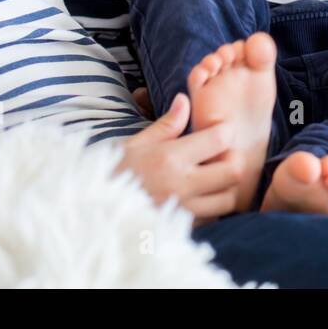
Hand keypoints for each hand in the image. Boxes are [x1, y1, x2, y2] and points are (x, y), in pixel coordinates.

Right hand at [116, 92, 243, 221]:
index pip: (219, 140)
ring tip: (212, 176)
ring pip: (227, 199)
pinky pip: (212, 218)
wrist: (94, 210)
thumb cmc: (114, 171)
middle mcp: (182, 185)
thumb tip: (185, 100)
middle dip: (232, 159)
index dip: (225, 130)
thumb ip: (166, 124)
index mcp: (171, 158)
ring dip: (226, 186)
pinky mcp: (182, 228)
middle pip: (233, 172)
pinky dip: (213, 207)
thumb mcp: (136, 143)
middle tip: (221, 154)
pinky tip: (200, 196)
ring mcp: (184, 210)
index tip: (219, 128)